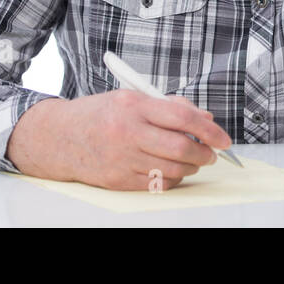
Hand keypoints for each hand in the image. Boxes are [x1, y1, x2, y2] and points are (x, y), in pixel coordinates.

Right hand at [6, 90, 233, 190]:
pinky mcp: (118, 180)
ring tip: (192, 160)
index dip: (210, 130)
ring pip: (173, 170)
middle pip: (181, 148)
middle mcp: (127, 132)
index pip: (183, 118)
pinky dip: (173, 179)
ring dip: (191, 167)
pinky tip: (172, 171)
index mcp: (133, 106)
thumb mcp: (133, 98)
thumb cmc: (101, 114)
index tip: (224, 138)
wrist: (59, 137)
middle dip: (205, 153)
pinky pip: (158, 185)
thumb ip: (170, 106)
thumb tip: (205, 118)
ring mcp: (122, 159)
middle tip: (212, 153)